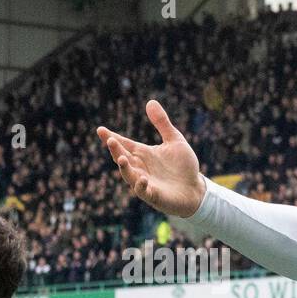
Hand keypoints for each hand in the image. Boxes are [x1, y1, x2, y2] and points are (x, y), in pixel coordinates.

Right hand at [97, 100, 206, 217]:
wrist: (196, 190)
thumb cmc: (184, 167)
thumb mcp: (175, 141)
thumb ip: (163, 123)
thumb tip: (150, 101)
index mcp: (143, 154)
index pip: (123, 144)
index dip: (111, 137)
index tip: (100, 129)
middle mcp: (140, 168)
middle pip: (122, 158)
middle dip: (115, 150)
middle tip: (111, 140)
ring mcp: (145, 183)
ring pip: (129, 175)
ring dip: (124, 168)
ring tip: (121, 158)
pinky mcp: (154, 196)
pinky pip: (143, 192)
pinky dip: (141, 186)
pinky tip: (143, 179)